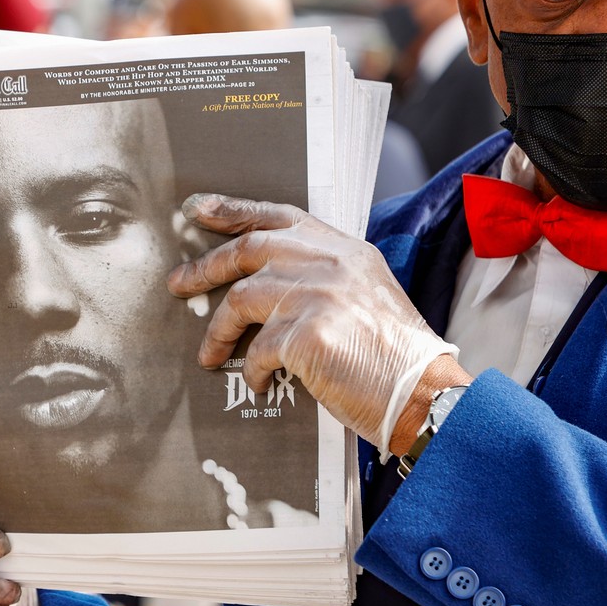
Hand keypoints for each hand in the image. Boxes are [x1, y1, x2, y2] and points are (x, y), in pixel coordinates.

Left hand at [167, 193, 461, 452]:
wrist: (428, 395)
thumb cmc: (394, 357)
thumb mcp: (365, 297)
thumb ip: (323, 278)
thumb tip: (265, 283)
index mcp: (345, 250)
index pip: (280, 216)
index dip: (235, 211)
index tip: (199, 210)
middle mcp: (331, 263)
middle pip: (250, 250)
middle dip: (206, 267)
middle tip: (178, 284)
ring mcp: (319, 295)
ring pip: (243, 299)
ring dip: (218, 330)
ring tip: (210, 355)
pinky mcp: (309, 333)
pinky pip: (259, 348)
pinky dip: (252, 369)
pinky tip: (259, 384)